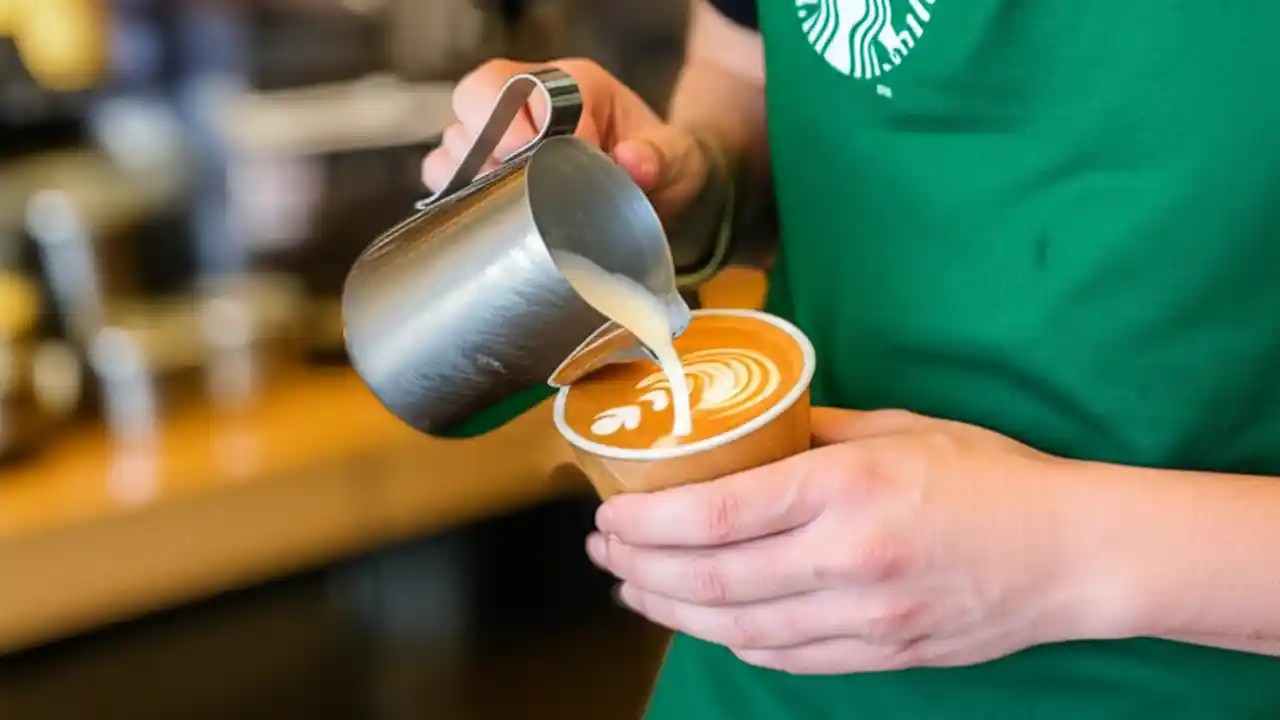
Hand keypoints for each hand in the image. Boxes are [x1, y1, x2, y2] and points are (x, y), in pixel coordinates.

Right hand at [424, 58, 708, 220]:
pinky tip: (485, 216)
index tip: (549, 162)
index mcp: (572, 85)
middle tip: (516, 184)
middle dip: (486, 142)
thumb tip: (633, 161)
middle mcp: (529, 101)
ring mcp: (504, 133)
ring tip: (507, 206)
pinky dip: (456, 194)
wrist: (655, 187)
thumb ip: (660, 157)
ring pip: (456, 137)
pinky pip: (448, 174)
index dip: (524, 123)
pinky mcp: (489, 169)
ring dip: (472, 173)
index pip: (523, 86)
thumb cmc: (660, 162)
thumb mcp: (675, 158)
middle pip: (474, 97)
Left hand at [586, 408, 1111, 674]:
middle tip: (604, 552)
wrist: (1070, 553)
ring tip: (633, 590)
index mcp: (846, 487)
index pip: (718, 514)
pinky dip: (733, 642)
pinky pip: (786, 657)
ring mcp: (864, 617)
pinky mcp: (881, 652)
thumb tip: (754, 425)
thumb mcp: (900, 427)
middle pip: (712, 578)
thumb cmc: (990, 476)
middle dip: (641, 567)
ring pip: (738, 627)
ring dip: (673, 611)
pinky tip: (705, 623)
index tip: (610, 514)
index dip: (648, 522)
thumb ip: (818, 430)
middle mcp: (846, 558)